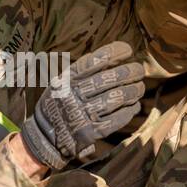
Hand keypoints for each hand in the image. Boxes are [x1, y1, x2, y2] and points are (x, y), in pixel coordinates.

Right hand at [19, 41, 144, 170]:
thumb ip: (81, 71)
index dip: (114, 53)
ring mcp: (82, 114)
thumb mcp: (60, 83)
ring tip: (140, 88)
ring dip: (132, 91)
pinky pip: (116, 119)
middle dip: (129, 72)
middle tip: (139, 70)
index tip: (128, 50)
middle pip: (108, 79)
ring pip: (115, 98)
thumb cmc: (59, 103)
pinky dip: (128, 111)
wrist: (46, 136)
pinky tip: (134, 106)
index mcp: (67, 80)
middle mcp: (74, 95)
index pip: (93, 61)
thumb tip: (113, 55)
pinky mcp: (91, 132)